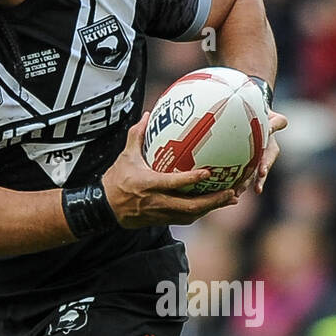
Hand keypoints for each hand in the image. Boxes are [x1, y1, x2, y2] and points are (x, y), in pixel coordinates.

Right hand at [102, 112, 238, 227]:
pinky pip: (186, 218)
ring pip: (191, 215)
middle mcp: (156, 201)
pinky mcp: (162, 221)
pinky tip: (215, 204)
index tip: (208, 172)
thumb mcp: (125, 156)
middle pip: (189, 206)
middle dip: (212, 201)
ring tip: (230, 198)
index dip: (191, 179)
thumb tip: (148, 114)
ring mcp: (160, 213)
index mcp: (148, 184)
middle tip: (231, 192)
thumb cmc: (116, 180)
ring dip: (212, 208)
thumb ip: (137, 135)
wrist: (104, 208)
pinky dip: (202, 211)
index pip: (173, 183)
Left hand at [234, 109, 286, 195]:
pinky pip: (238, 171)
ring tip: (236, 194)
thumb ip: (275, 122)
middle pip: (260, 170)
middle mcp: (262, 155)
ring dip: (244, 184)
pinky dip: (232, 179)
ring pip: (249, 173)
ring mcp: (252, 159)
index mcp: (270, 145)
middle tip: (252, 189)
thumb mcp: (269, 114)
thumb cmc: (260, 110)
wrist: (250, 111)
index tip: (262, 172)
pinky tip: (224, 188)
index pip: (270, 155)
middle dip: (256, 180)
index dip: (266, 164)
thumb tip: (276, 126)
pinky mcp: (241, 160)